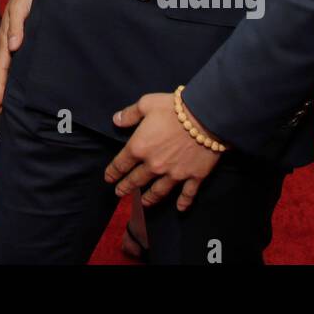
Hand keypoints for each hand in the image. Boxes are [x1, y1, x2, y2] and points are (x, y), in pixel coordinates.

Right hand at [0, 0, 34, 110]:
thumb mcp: (21, 7)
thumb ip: (17, 26)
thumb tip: (13, 47)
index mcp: (7, 34)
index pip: (3, 64)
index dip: (1, 83)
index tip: (0, 101)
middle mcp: (10, 38)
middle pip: (4, 68)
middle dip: (2, 87)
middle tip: (1, 110)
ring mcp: (16, 37)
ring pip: (10, 64)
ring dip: (8, 81)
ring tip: (8, 99)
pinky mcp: (24, 35)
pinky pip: (17, 56)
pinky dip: (16, 69)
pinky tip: (19, 77)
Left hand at [104, 92, 222, 212]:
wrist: (205, 117)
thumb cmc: (173, 108)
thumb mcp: (146, 104)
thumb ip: (130, 114)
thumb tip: (116, 120)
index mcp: (139, 147)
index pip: (121, 163)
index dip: (113, 172)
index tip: (108, 178)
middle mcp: (154, 165)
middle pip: (137, 180)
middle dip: (126, 187)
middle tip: (119, 193)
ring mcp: (174, 173)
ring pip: (159, 191)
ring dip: (149, 199)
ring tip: (142, 204)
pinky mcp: (194, 176)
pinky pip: (187, 193)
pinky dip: (184, 202)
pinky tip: (180, 209)